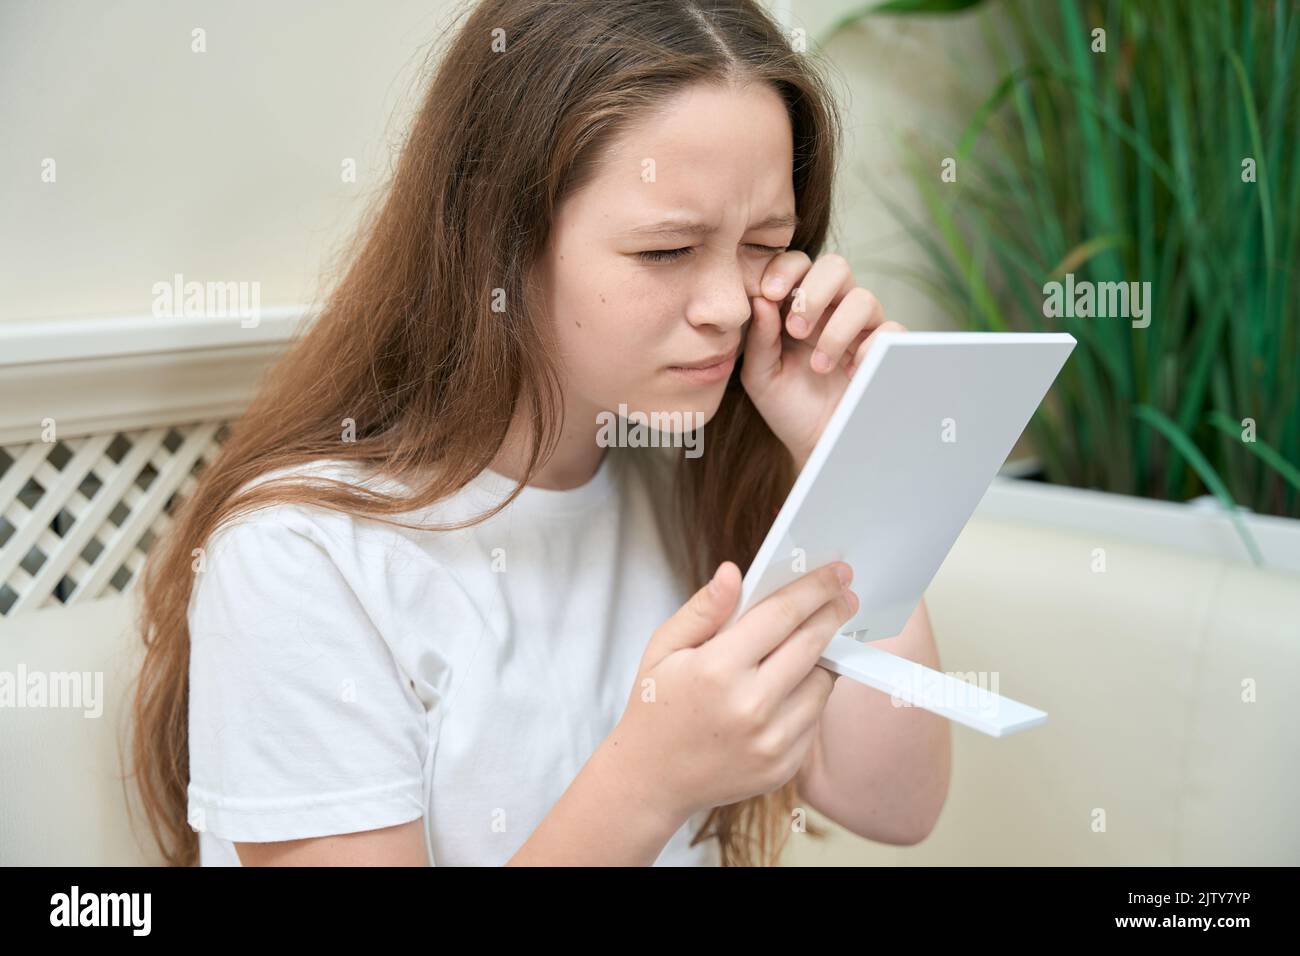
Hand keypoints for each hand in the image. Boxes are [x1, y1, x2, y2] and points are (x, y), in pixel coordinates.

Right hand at [613, 559, 858, 824]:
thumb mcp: (664, 648)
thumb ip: (703, 609)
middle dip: (833, 613)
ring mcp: (771, 742)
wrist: (652, 779)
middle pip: (811, 644)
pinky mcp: (783, 767)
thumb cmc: (656, 705)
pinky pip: (814, 718)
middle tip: (845, 595)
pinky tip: (788, 686)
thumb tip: (733, 572)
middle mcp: (749, 707)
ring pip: (821, 682)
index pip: (782, 615)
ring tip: (808, 644)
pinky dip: (808, 696)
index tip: (837, 572)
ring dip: (821, 658)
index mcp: (717, 669)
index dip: (814, 588)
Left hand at [740, 251, 905, 468]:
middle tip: (795, 328)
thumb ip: (759, 338)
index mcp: (798, 306)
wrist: (815, 444)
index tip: (769, 293)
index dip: (785, 270)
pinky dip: (870, 350)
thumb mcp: (761, 375)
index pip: (797, 265)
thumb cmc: (787, 405)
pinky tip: (850, 374)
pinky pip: (891, 332)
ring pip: (864, 298)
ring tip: (819, 366)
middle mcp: (833, 309)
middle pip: (836, 266)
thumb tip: (761, 299)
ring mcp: (862, 328)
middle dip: (814, 291)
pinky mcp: (885, 352)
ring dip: (837, 330)